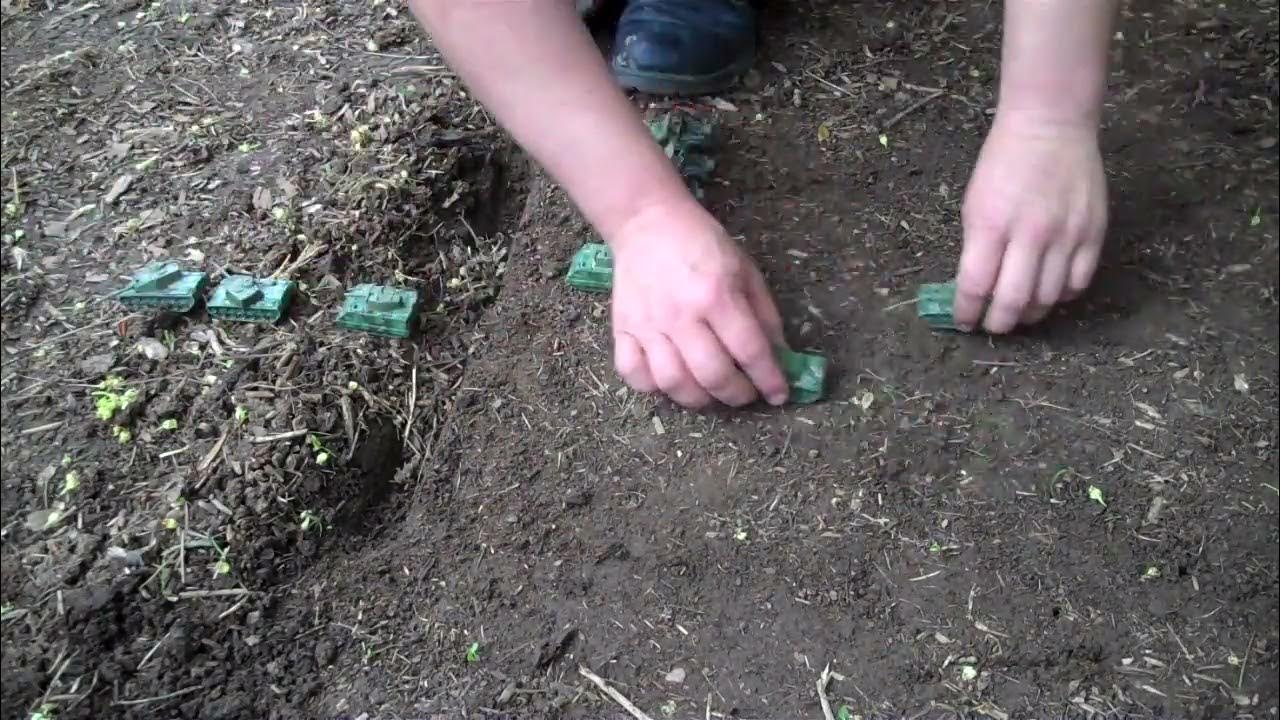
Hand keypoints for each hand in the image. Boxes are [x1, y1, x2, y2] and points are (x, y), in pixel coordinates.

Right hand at [608, 199, 789, 408]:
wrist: (647, 222)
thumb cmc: (702, 244)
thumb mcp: (745, 270)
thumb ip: (764, 314)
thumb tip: (780, 357)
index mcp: (717, 295)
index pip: (749, 351)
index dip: (769, 379)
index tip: (779, 395)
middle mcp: (681, 315)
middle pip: (712, 375)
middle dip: (737, 395)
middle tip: (746, 394)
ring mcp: (647, 325)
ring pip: (672, 383)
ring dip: (699, 399)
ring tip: (711, 391)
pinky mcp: (622, 329)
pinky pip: (634, 374)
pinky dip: (653, 387)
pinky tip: (671, 379)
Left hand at [954, 116, 1107, 332]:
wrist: (1050, 125)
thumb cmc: (1004, 162)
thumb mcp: (974, 203)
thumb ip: (978, 246)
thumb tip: (977, 287)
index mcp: (990, 225)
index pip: (975, 286)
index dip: (967, 312)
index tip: (965, 321)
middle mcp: (1029, 235)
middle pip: (1013, 301)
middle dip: (999, 323)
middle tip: (994, 326)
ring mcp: (1065, 235)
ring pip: (1048, 297)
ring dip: (1031, 313)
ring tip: (1021, 313)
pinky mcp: (1093, 232)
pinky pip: (1079, 281)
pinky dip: (1062, 295)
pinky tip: (1050, 292)